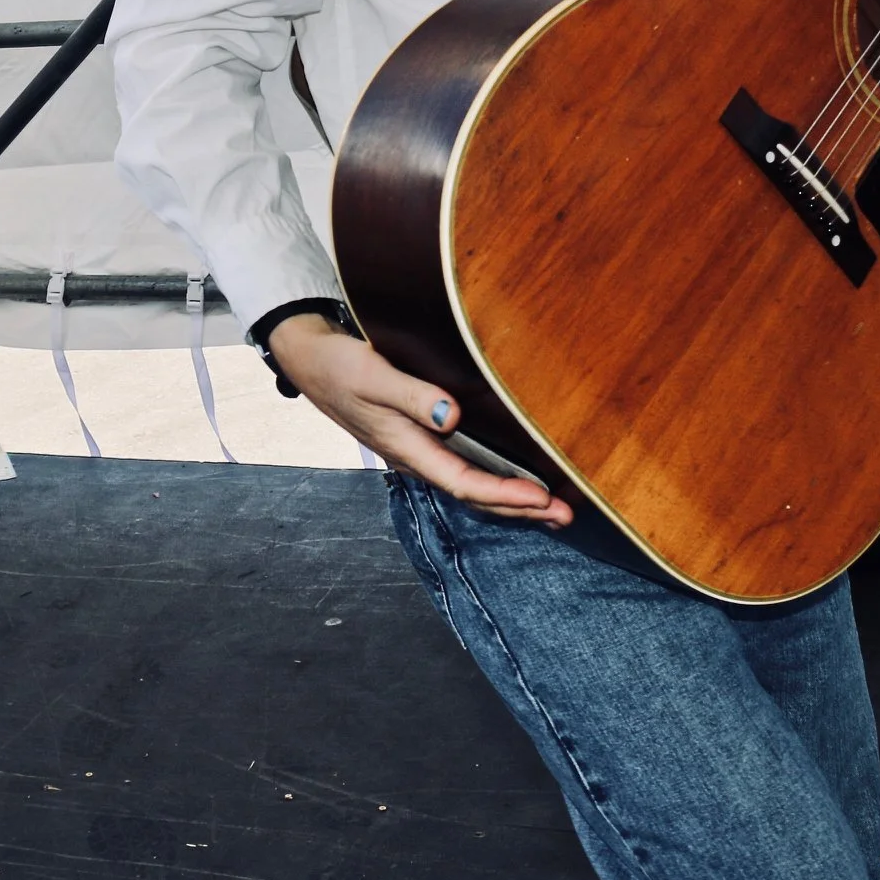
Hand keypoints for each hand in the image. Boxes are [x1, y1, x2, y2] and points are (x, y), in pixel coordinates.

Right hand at [268, 313, 574, 525]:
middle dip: (520, 509)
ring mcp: (418, 452)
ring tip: (554, 511)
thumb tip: (452, 417)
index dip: (505, 493)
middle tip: (567, 517)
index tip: (543, 498)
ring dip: (512, 501)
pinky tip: (515, 483)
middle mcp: (416, 457)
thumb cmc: (342, 366)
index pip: (464, 482)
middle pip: (474, 496)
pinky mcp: (421, 440)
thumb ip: (413, 396)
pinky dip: (495, 482)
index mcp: (407, 448)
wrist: (312, 362)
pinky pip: (464, 472)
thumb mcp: (374, 376)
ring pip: (471, 488)